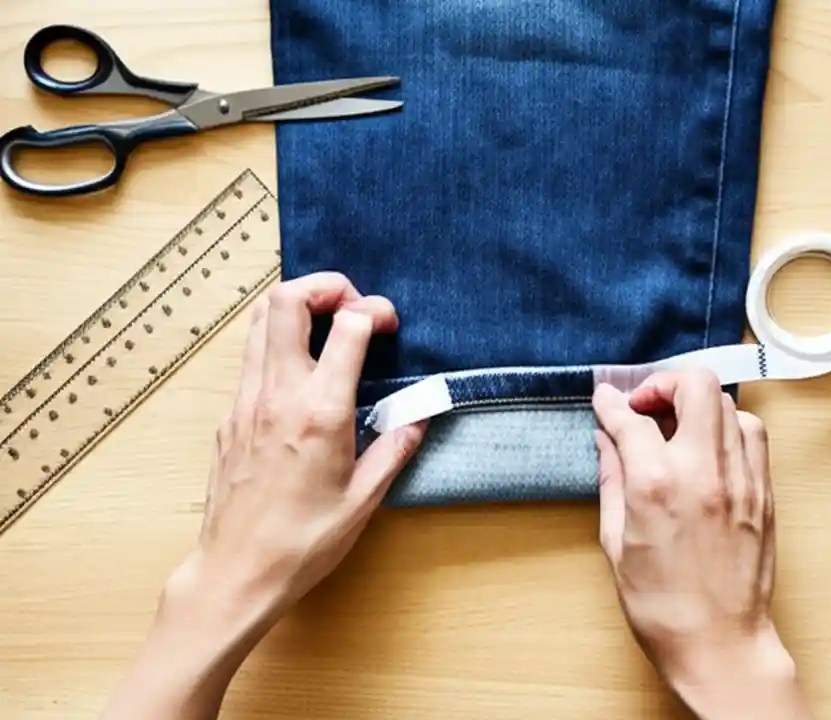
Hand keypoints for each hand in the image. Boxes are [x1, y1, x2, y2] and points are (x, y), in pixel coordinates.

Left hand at [102, 272, 425, 719]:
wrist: (237, 573)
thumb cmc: (303, 543)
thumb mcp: (365, 499)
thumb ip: (395, 448)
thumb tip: (420, 414)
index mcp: (319, 413)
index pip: (347, 327)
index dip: (374, 309)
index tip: (388, 321)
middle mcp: (277, 395)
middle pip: (286, 301)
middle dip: (324, 286)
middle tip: (351, 303)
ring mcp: (246, 402)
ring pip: (258, 320)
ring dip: (294, 307)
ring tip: (325, 323)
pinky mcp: (229, 417)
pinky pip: (250, 357)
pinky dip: (276, 341)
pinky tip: (301, 370)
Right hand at [592, 370, 810, 719]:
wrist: (719, 643)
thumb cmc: (662, 606)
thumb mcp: (616, 542)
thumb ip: (612, 480)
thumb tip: (606, 440)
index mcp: (656, 485)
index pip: (632, 418)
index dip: (612, 403)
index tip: (606, 399)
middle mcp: (703, 471)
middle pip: (694, 386)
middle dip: (664, 384)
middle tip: (646, 406)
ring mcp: (740, 479)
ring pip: (728, 404)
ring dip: (698, 404)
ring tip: (678, 426)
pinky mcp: (763, 492)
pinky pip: (753, 435)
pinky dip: (729, 426)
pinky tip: (710, 446)